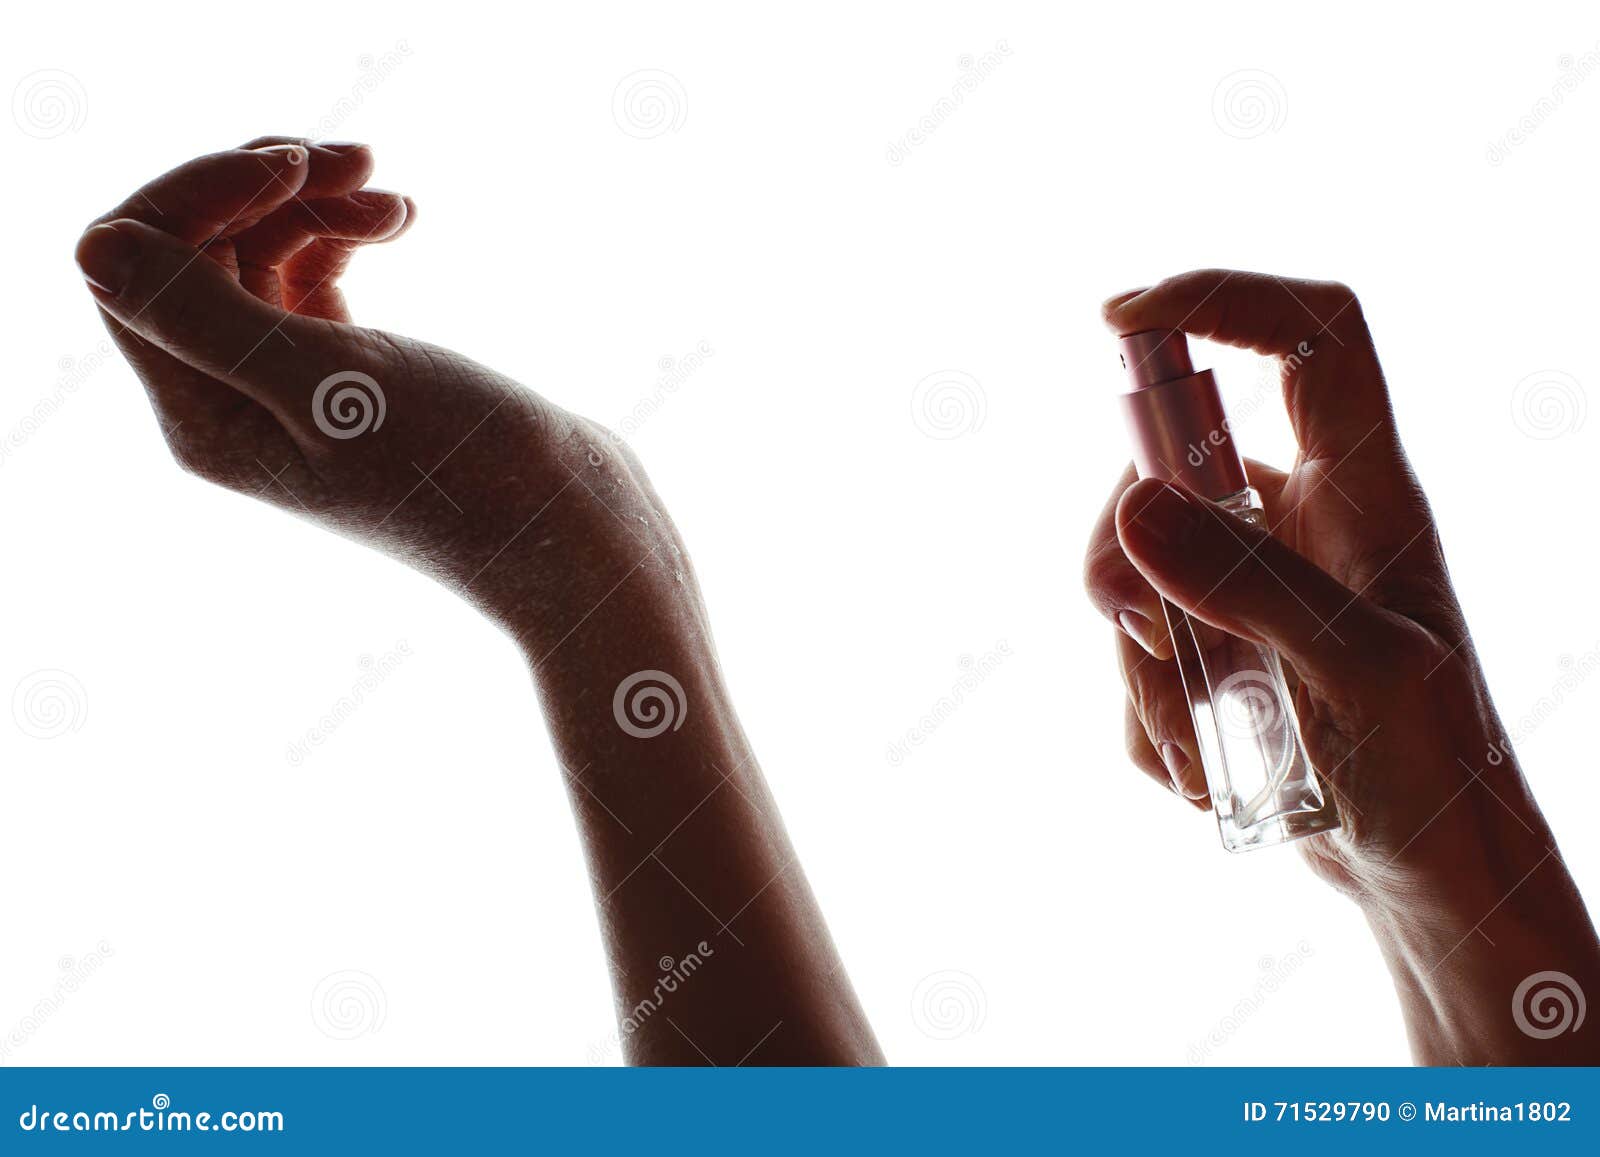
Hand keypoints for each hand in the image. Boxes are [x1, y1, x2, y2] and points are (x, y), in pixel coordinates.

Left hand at [74, 138, 686, 657]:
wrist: (573, 531)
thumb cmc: (469, 472)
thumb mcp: (335, 388)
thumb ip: (208, 320)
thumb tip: (95, 250)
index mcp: (208, 419)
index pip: (138, 268)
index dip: (197, 194)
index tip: (294, 168)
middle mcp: (232, 408)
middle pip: (192, 254)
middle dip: (260, 185)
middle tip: (353, 161)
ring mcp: (291, 394)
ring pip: (254, 256)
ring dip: (311, 203)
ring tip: (387, 192)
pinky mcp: (350, 380)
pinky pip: (306, 280)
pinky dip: (341, 234)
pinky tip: (400, 220)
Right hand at [1083, 270, 1598, 1061]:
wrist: (1429, 876)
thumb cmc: (1436, 774)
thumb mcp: (1359, 681)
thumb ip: (1252, 589)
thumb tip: (1135, 505)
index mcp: (1367, 492)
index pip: (1312, 335)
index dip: (1222, 296)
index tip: (1118, 320)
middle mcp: (1305, 516)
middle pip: (1170, 462)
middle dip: (1126, 551)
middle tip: (1138, 631)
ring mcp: (1253, 578)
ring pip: (1135, 566)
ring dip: (1142, 663)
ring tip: (1200, 751)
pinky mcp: (1217, 640)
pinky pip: (1134, 644)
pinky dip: (1146, 708)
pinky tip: (1201, 767)